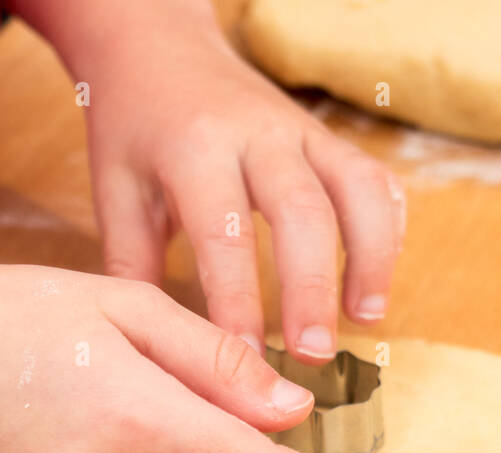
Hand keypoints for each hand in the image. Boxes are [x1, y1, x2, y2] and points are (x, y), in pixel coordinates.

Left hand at [71, 2, 405, 362]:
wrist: (159, 47)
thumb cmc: (133, 130)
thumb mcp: (114, 191)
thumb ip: (133, 267)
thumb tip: (158, 348)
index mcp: (195, 148)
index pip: (226, 232)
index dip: (238, 300)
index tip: (244, 358)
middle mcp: (258, 134)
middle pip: (303, 212)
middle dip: (313, 288)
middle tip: (313, 354)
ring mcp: (302, 131)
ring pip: (356, 190)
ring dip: (371, 259)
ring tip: (366, 320)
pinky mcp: (328, 137)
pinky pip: (374, 180)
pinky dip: (386, 232)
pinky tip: (375, 285)